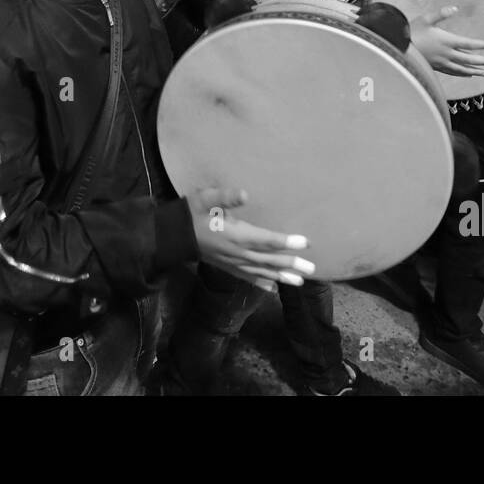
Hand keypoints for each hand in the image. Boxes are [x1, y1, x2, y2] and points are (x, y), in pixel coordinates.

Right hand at [189, 187, 314, 292]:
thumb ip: (226, 197)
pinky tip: (272, 288)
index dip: (286, 242)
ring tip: (299, 282)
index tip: (306, 243)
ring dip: (281, 276)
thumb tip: (245, 194)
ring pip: (261, 272)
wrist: (172, 235)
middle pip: (268, 260)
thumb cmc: (191, 212)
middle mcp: (237, 253)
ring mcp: (232, 262)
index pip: (266, 240)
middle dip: (290, 264)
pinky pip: (246, 277)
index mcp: (235, 235)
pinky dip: (261, 283)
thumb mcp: (206, 198)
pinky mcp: (226, 266)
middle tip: (311, 269)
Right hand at [409, 5, 483, 77]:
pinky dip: (462, 73)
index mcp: (446, 40)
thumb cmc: (412, 31)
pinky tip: (468, 74)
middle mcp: (446, 53)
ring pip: (462, 69)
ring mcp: (441, 62)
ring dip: (475, 70)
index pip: (469, 44)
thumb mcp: (426, 19)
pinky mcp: (436, 67)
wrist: (399, 49)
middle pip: (469, 59)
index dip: (482, 45)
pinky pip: (453, 72)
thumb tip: (455, 8)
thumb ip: (441, 14)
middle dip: (483, 61)